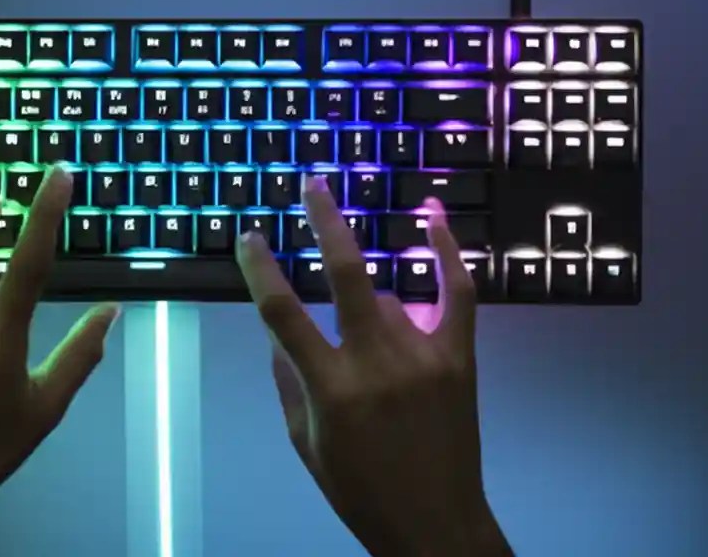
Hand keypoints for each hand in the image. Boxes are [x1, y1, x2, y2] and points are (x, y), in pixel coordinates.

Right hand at [237, 175, 510, 556]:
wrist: (436, 523)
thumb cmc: (360, 489)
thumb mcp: (305, 443)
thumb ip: (287, 382)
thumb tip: (275, 332)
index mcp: (330, 387)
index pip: (282, 313)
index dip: (259, 268)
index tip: (248, 237)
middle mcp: (377, 362)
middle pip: (345, 272)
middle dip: (324, 220)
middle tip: (312, 184)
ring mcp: (424, 354)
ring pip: (388, 297)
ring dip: (371, 309)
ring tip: (376, 363)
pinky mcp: (459, 356)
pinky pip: (458, 292)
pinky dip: (446, 250)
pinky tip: (431, 214)